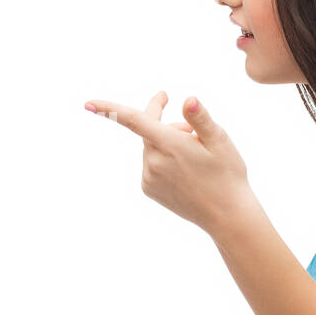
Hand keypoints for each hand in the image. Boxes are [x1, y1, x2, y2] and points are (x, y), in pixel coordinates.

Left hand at [84, 91, 252, 233]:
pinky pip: (151, 163)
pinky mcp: (148, 188)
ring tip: (195, 156)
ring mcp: (149, 177)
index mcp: (170, 145)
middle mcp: (154, 161)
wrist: (226, 214)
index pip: (134, 120)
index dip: (110, 109)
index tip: (88, 103)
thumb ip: (200, 119)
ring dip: (167, 142)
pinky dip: (164, 159)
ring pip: (151, 146)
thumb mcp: (220, 140)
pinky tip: (185, 172)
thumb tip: (188, 100)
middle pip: (148, 129)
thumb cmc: (227, 173)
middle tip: (194, 132)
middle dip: (167, 122)